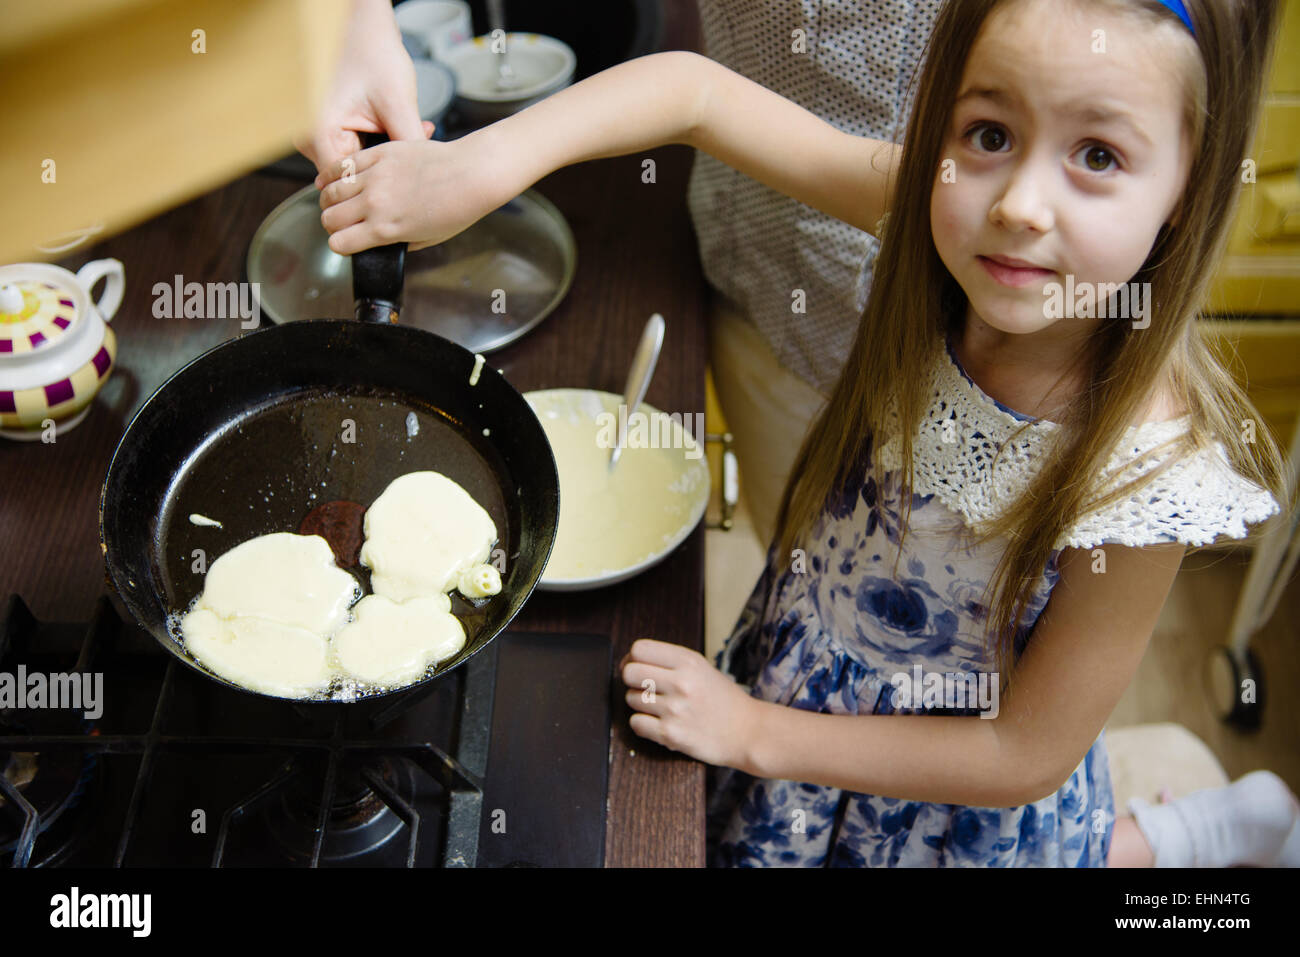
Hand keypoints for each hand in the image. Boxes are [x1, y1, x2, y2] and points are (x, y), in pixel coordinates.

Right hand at [294, 0, 434, 175]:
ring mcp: (320, 134)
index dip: (380, 186)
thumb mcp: (398, 103)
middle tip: (420, 143)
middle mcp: (312, 137)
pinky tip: (403, 123)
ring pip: (361, 161)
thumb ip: (409, 144)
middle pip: (355, 174)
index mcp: (318, 133)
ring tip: (415, 127)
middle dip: (390, 163)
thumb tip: (423, 179)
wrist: (363, 25)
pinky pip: (360, 147)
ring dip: (389, 150)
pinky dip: (383, 139)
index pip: (348, 183)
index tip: (408, 181)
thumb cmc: (373, 52)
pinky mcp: (332, 129)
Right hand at [316, 134, 510, 253]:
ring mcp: (375, 177)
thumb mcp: (428, 239)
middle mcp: (374, 204)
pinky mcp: (380, 154)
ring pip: (331, 191)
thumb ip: (400, 243)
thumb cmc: (457, 208)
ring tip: (333, 201)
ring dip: (328, 200)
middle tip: (338, 221)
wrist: (472, 175)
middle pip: (329, 218)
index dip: (340, 245)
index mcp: (385, 229)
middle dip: (331, 223)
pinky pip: (343, 165)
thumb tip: (383, 242)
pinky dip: (331, 174)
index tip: (346, 241)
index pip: (339, 243)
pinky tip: (329, 179)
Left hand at [619, 638, 760, 768]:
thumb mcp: (703, 668)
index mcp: (688, 661)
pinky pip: (636, 724)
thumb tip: (632, 661)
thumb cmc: (725, 701)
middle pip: (629, 673)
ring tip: (659, 708)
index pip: (639, 649)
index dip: (632, 658)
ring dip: (640, 704)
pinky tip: (658, 724)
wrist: (749, 732)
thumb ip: (671, 662)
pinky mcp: (671, 734)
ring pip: (630, 699)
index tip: (637, 667)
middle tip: (644, 689)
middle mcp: (680, 682)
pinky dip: (642, 725)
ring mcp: (674, 709)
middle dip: (632, 681)